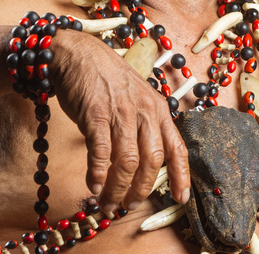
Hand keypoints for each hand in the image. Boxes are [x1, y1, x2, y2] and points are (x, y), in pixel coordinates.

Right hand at [50, 32, 190, 211]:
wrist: (78, 53)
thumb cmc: (107, 78)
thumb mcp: (137, 97)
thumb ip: (143, 124)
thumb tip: (143, 161)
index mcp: (158, 108)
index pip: (176, 148)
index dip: (181, 176)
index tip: (180, 198)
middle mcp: (144, 111)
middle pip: (152, 161)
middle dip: (141, 190)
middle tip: (129, 204)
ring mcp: (120, 112)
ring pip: (127, 162)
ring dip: (117, 188)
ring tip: (107, 202)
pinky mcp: (96, 115)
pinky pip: (100, 153)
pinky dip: (97, 174)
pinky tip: (93, 185)